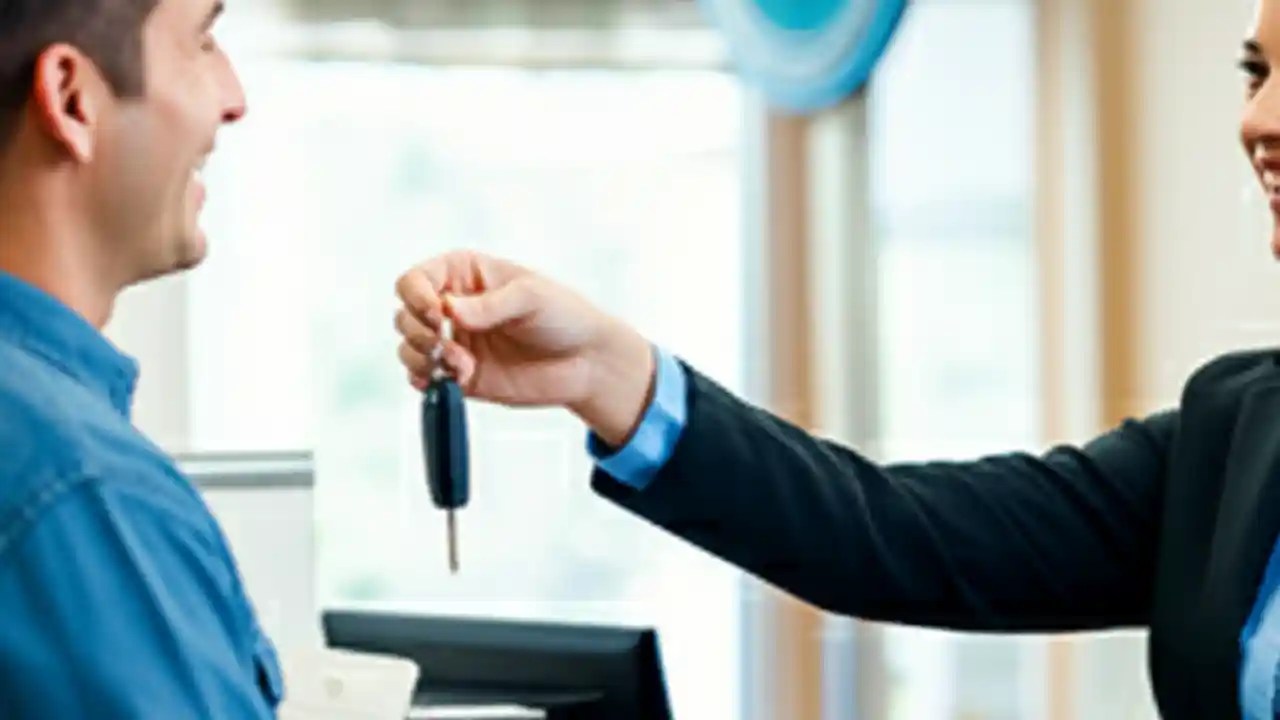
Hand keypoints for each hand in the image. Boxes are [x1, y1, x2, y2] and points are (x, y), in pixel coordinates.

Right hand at [394, 251, 656, 445]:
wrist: (587, 362)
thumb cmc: (564, 316)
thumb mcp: (532, 297)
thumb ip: (490, 304)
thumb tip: (450, 310)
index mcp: (463, 275)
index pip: (415, 280)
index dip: (416, 296)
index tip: (438, 313)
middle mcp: (452, 308)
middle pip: (404, 315)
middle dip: (418, 331)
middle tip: (446, 344)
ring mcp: (454, 342)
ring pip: (408, 348)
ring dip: (423, 358)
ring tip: (461, 365)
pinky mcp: (460, 376)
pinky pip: (424, 379)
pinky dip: (429, 381)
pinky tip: (455, 379)